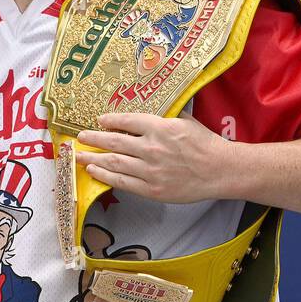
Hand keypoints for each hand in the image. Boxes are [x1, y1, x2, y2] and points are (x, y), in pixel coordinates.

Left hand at [75, 110, 229, 203]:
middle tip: (80, 138)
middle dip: (94, 139)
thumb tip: (149, 112)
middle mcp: (151, 147)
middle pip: (114, 141)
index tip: (99, 120)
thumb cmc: (206, 144)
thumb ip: (164, 117)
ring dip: (94, 158)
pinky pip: (123, 182)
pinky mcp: (152, 189)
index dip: (110, 120)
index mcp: (160, 127)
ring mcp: (150, 169)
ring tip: (80, 156)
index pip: (127, 121)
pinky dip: (106, 176)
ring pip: (114, 162)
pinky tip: (95, 171)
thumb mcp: (186, 121)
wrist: (220, 171)